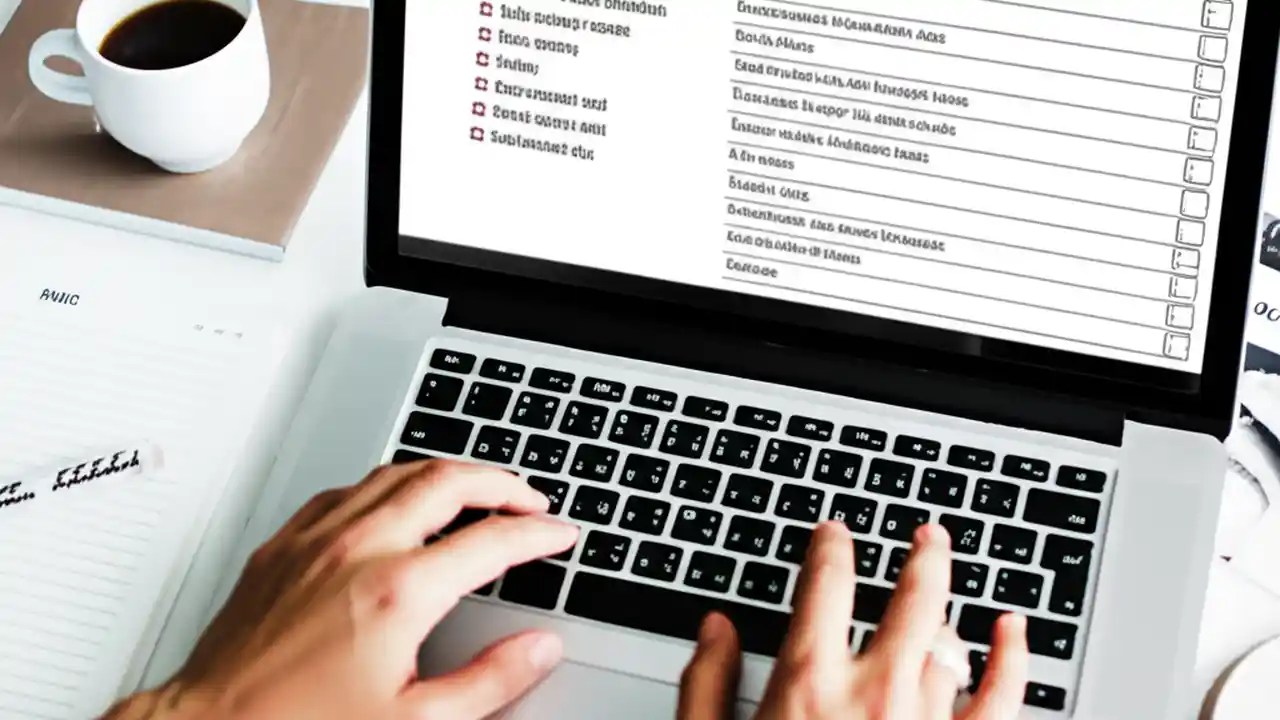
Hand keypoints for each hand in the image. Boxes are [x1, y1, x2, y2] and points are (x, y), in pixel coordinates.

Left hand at [102, 460, 577, 719]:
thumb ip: (489, 682)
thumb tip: (538, 650)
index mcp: (398, 591)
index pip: (492, 541)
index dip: (538, 535)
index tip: (559, 536)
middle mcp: (357, 549)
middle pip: (448, 482)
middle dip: (502, 483)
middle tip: (530, 498)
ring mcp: (315, 540)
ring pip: (396, 472)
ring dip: (448, 473)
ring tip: (477, 487)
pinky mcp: (281, 546)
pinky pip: (345, 488)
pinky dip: (387, 483)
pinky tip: (395, 498)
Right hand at [678, 522, 1028, 719]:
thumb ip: (705, 683)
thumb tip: (714, 628)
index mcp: (808, 683)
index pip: (826, 583)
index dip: (831, 546)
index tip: (835, 534)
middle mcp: (875, 691)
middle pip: (912, 595)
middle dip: (922, 555)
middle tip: (927, 534)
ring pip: (955, 638)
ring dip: (953, 599)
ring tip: (951, 569)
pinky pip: (1003, 696)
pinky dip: (1014, 656)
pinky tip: (1014, 631)